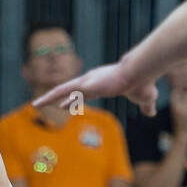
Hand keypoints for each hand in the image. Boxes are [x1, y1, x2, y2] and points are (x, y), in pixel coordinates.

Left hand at [34, 61, 158, 116]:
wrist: (142, 73)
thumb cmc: (143, 82)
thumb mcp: (145, 98)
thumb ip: (146, 105)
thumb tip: (152, 113)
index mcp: (99, 83)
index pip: (80, 91)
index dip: (69, 98)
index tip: (61, 104)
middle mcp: (90, 80)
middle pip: (65, 89)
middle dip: (51, 97)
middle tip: (37, 103)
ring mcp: (88, 81)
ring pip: (62, 90)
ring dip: (48, 98)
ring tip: (34, 105)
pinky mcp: (88, 84)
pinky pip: (70, 93)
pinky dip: (60, 99)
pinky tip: (52, 105)